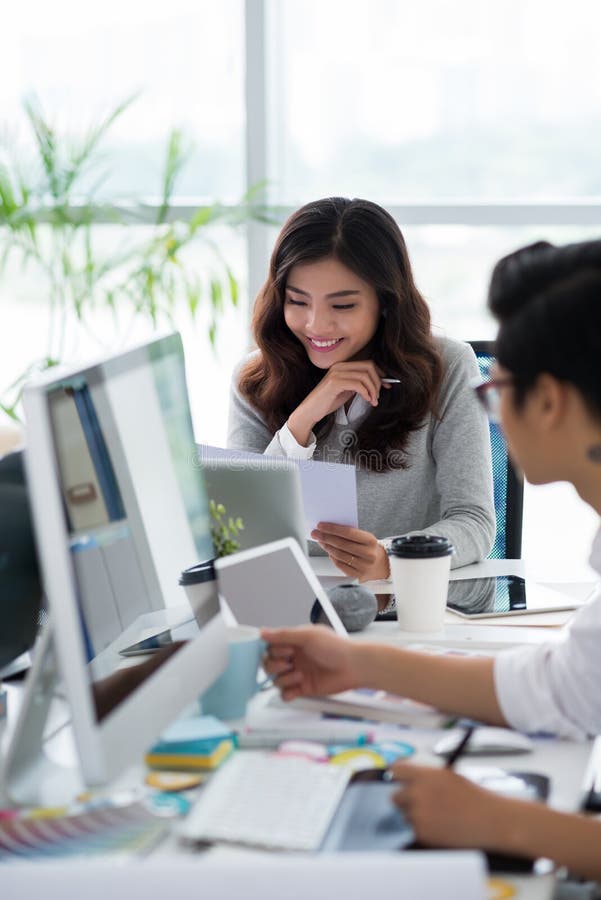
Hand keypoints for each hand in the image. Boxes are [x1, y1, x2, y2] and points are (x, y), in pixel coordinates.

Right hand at [261, 625, 359, 700]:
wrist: (353, 666)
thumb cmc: (335, 647)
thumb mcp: (307, 636)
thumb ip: (283, 635)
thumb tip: (262, 632)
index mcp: (294, 642)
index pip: (271, 647)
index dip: (273, 650)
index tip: (284, 650)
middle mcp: (294, 658)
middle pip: (269, 664)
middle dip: (275, 665)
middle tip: (289, 662)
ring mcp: (298, 673)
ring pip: (276, 680)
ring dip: (284, 678)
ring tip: (300, 674)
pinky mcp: (304, 688)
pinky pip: (285, 694)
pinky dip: (287, 693)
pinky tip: (298, 687)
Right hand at [288, 361, 390, 445]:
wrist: (310, 411)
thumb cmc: (327, 402)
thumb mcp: (346, 391)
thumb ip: (359, 384)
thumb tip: (378, 384)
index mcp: (342, 366)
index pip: (368, 363)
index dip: (380, 374)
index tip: (386, 386)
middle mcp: (339, 366)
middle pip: (369, 366)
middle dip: (378, 381)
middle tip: (378, 396)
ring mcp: (336, 373)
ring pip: (365, 375)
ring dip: (373, 389)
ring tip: (373, 401)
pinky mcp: (335, 383)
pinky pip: (358, 384)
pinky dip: (366, 392)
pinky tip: (366, 400)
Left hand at [311, 522, 390, 581]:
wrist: (382, 564)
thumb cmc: (369, 547)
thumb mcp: (365, 538)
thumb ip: (350, 533)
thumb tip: (328, 529)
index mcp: (371, 540)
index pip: (348, 532)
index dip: (332, 528)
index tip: (321, 525)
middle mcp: (368, 554)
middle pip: (342, 544)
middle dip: (326, 537)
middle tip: (315, 533)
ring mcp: (363, 566)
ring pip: (339, 555)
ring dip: (327, 547)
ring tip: (320, 541)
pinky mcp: (358, 575)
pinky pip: (340, 565)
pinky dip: (332, 557)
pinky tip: (329, 552)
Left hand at [390, 762, 508, 849]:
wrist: (489, 820)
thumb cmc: (473, 797)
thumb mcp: (448, 777)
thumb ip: (426, 778)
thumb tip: (407, 781)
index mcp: (424, 775)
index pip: (396, 771)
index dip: (398, 777)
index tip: (400, 782)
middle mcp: (417, 793)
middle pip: (395, 796)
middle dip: (405, 800)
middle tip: (419, 803)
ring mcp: (418, 814)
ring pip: (404, 815)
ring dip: (414, 817)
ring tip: (437, 817)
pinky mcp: (422, 833)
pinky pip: (414, 830)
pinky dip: (423, 830)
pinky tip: (441, 827)